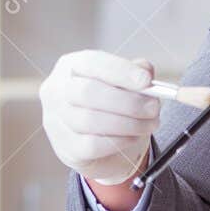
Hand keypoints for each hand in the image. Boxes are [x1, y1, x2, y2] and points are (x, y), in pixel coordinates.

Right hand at [40, 50, 161, 185]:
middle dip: (127, 101)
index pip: (90, 62)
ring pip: (91, 121)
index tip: (146, 80)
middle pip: (88, 92)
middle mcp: (56, 90)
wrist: (98, 145)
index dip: (119, 70)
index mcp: (70, 66)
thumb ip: (135, 72)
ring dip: (129, 123)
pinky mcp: (65, 147)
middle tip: (154, 107)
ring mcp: (55, 120)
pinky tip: (133, 136)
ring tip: (150, 123)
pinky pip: (93, 145)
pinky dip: (119, 140)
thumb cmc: (111, 105)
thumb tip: (146, 72)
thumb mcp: (122, 83)